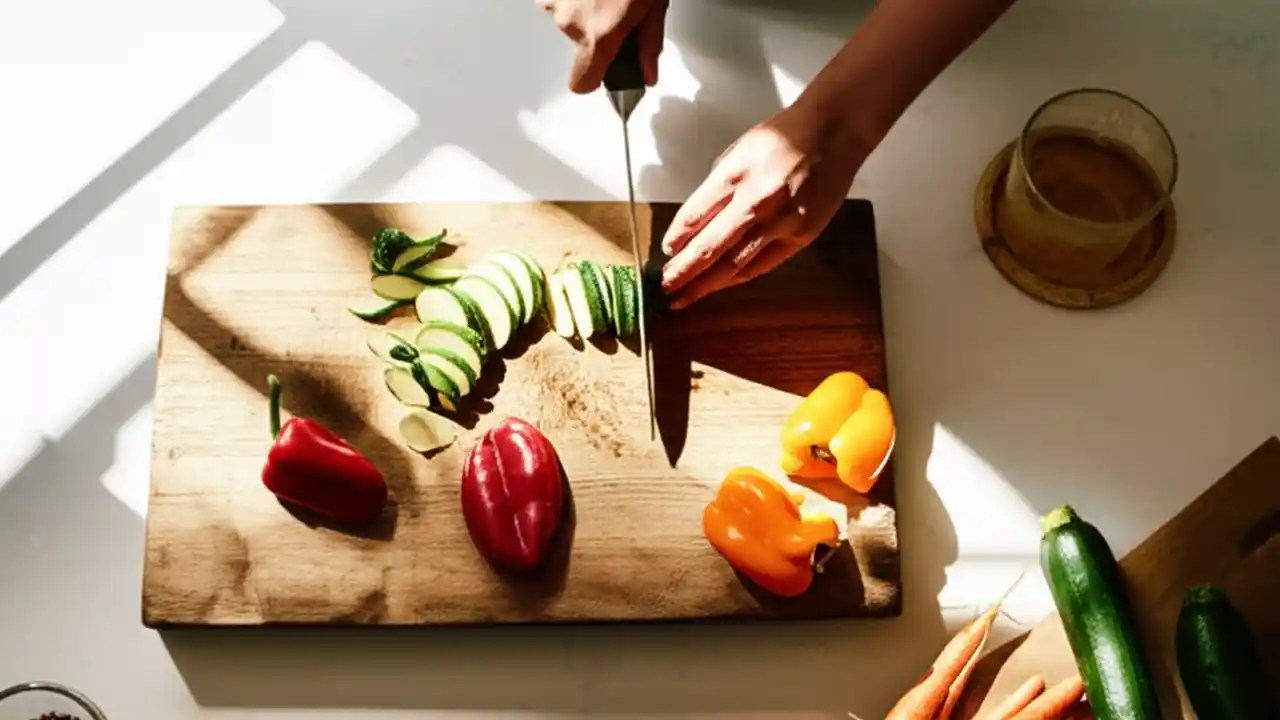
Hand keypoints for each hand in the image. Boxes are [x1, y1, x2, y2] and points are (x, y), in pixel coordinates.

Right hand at [537, 0, 667, 92]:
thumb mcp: (654, 7)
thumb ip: (649, 46)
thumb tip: (648, 74)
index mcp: (600, 37)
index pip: (582, 83)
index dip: (592, 81)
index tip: (602, 75)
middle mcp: (571, 23)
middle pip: (580, 46)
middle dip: (597, 34)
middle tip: (618, 12)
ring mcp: (556, 1)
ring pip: (568, 20)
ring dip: (584, 11)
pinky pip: (558, 0)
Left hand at [660, 101, 869, 309]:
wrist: (833, 133)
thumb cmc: (785, 137)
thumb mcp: (739, 151)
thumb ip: (718, 186)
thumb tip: (696, 222)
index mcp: (735, 173)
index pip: (695, 214)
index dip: (676, 237)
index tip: (666, 251)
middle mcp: (756, 200)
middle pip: (711, 246)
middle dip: (683, 271)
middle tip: (665, 286)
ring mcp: (781, 221)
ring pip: (735, 263)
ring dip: (706, 283)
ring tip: (685, 295)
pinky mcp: (801, 235)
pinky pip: (762, 263)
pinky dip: (738, 277)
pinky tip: (721, 285)